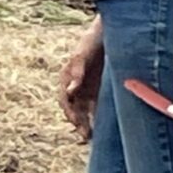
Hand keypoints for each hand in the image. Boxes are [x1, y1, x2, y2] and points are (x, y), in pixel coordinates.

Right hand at [60, 16, 103, 141]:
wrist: (107, 34)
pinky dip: (99, 118)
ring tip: (92, 137)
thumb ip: (76, 71)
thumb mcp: (82, 54)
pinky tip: (105, 128)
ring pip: (85, 112)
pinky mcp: (99, 91)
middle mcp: (75, 86)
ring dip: (87, 124)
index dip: (69, 112)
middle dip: (78, 123)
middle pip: (74, 109)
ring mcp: (87, 89)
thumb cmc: (91, 42)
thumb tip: (70, 91)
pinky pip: (97, 108)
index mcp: (66, 77)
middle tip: (85, 135)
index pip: (64, 100)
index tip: (75, 122)